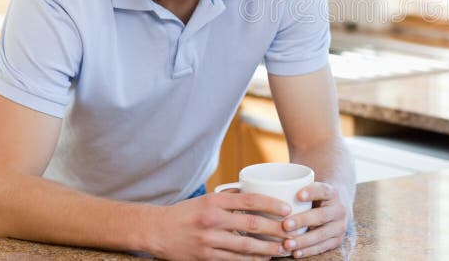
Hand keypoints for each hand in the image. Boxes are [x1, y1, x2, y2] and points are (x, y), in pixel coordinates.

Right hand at [148, 191, 295, 259]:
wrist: (157, 230)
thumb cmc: (186, 213)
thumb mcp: (206, 199)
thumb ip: (229, 197)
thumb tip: (254, 193)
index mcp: (215, 201)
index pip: (250, 200)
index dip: (272, 205)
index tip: (287, 209)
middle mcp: (213, 219)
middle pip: (252, 224)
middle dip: (276, 230)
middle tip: (292, 232)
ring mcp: (209, 240)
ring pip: (246, 246)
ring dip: (267, 249)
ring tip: (282, 249)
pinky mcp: (205, 257)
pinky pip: (233, 260)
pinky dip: (250, 260)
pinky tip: (262, 259)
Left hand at [281, 182, 348, 257]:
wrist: (336, 210)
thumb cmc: (315, 199)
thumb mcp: (313, 190)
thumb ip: (297, 189)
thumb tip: (267, 187)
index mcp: (333, 193)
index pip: (323, 190)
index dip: (312, 192)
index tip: (298, 195)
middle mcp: (339, 209)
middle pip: (321, 215)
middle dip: (302, 221)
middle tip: (285, 225)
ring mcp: (340, 226)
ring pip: (321, 234)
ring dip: (303, 240)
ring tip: (286, 244)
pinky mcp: (337, 240)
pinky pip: (322, 247)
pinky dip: (308, 251)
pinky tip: (295, 253)